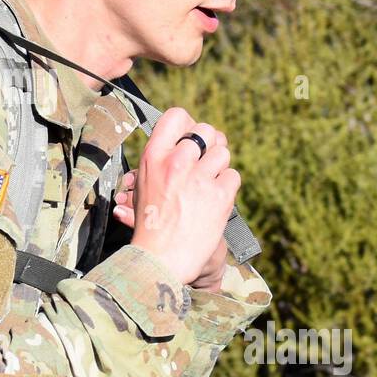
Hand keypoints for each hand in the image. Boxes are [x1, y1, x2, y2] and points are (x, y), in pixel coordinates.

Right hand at [116, 107, 240, 287]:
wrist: (161, 260)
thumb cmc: (150, 225)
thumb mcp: (144, 186)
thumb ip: (162, 161)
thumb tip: (184, 142)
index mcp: (153, 156)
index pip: (177, 116)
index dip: (189, 123)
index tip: (191, 136)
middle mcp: (177, 161)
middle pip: (206, 130)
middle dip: (209, 144)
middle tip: (205, 161)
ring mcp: (199, 178)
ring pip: (223, 152)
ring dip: (218, 166)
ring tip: (208, 184)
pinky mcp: (220, 196)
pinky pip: (233, 176)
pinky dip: (227, 187)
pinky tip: (215, 199)